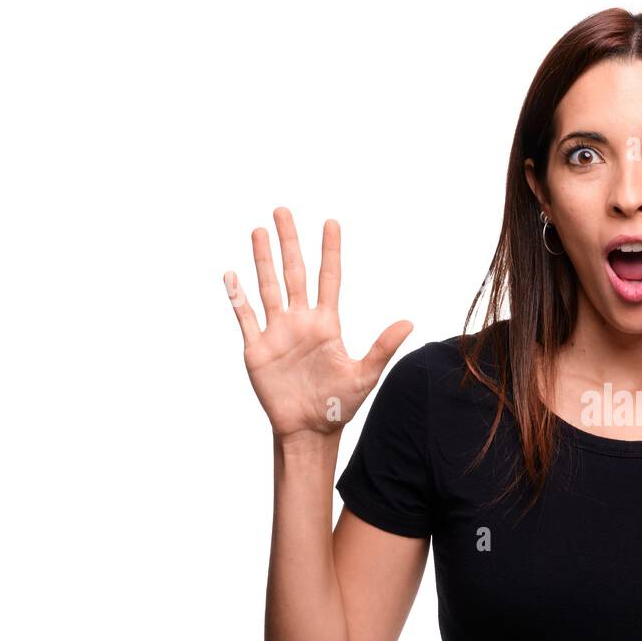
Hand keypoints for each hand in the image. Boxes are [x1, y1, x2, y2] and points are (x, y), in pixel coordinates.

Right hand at [224, 207, 412, 440]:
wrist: (310, 429)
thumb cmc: (340, 404)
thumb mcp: (364, 375)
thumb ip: (383, 347)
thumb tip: (409, 322)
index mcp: (327, 324)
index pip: (329, 278)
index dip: (329, 251)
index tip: (330, 223)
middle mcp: (301, 321)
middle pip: (293, 273)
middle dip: (289, 242)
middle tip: (282, 210)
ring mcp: (278, 332)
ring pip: (268, 287)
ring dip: (263, 260)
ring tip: (259, 231)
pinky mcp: (257, 348)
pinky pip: (245, 317)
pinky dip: (237, 297)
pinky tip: (231, 275)